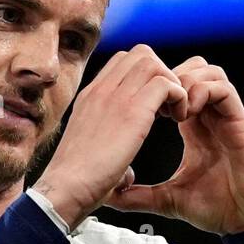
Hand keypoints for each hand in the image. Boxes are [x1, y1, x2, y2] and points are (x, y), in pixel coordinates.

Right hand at [31, 44, 188, 231]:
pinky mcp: (132, 111)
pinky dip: (179, 97)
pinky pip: (166, 83)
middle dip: (161, 74)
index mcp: (90, 98)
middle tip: (166, 108)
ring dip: (171, 83)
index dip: (145, 78)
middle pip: (140, 54)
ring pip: (153, 62)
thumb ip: (110, 157)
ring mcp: (114, 97)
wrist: (65, 189)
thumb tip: (125, 176)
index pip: (122, 63)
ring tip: (174, 113)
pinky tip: (179, 120)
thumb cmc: (76, 184)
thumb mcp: (90, 158)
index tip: (154, 108)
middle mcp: (101, 91)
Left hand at [103, 57, 243, 234]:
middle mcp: (211, 118)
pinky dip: (202, 92)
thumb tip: (111, 198)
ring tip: (171, 108)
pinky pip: (222, 88)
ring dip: (185, 82)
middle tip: (154, 102)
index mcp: (195, 129)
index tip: (138, 108)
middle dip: (169, 78)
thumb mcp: (168, 200)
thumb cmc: (220, 210)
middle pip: (191, 71)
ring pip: (207, 72)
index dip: (156, 90)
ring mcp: (226, 118)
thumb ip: (140, 196)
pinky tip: (187, 114)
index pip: (176, 90)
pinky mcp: (240, 122)